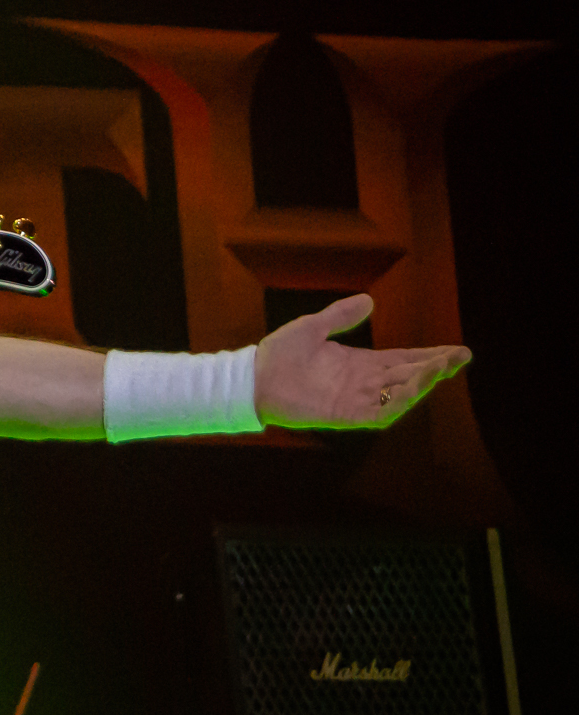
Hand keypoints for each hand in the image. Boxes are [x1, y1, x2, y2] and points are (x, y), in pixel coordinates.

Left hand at [254, 294, 470, 428]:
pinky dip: (398, 402)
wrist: (253, 377)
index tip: (456, 350)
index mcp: (359, 363)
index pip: (403, 359)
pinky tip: (413, 387)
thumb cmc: (279, 354)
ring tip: (441, 366)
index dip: (429, 355)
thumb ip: (341, 315)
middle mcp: (363, 382)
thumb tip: (369, 300)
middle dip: (435, 367)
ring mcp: (355, 399)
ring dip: (421, 382)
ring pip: (399, 394)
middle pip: (408, 376)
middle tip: (461, 356)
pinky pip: (379, 412)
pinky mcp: (344, 414)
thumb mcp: (314, 327)